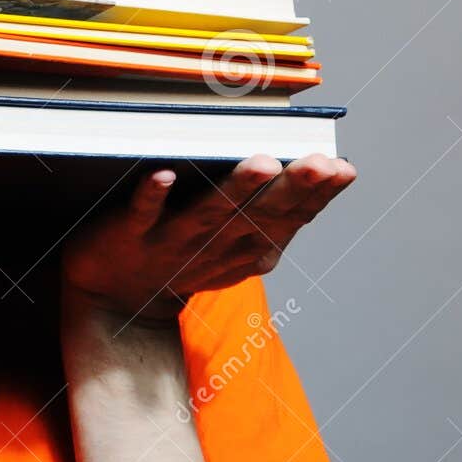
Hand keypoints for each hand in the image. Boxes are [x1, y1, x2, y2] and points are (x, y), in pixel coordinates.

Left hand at [61, 153, 354, 323]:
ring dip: (236, 189)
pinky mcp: (131, 235)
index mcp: (243, 245)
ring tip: (264, 163)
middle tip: (321, 163)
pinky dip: (152, 196)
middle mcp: (214, 244)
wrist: (118, 298)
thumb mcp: (239, 242)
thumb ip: (274, 212)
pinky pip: (142, 215)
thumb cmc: (186, 256)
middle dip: (290, 188)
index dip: (317, 196)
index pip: (288, 218)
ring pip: (208, 214)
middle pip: (256, 215)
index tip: (343, 169)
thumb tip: (327, 171)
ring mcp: (173, 241)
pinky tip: (164, 174)